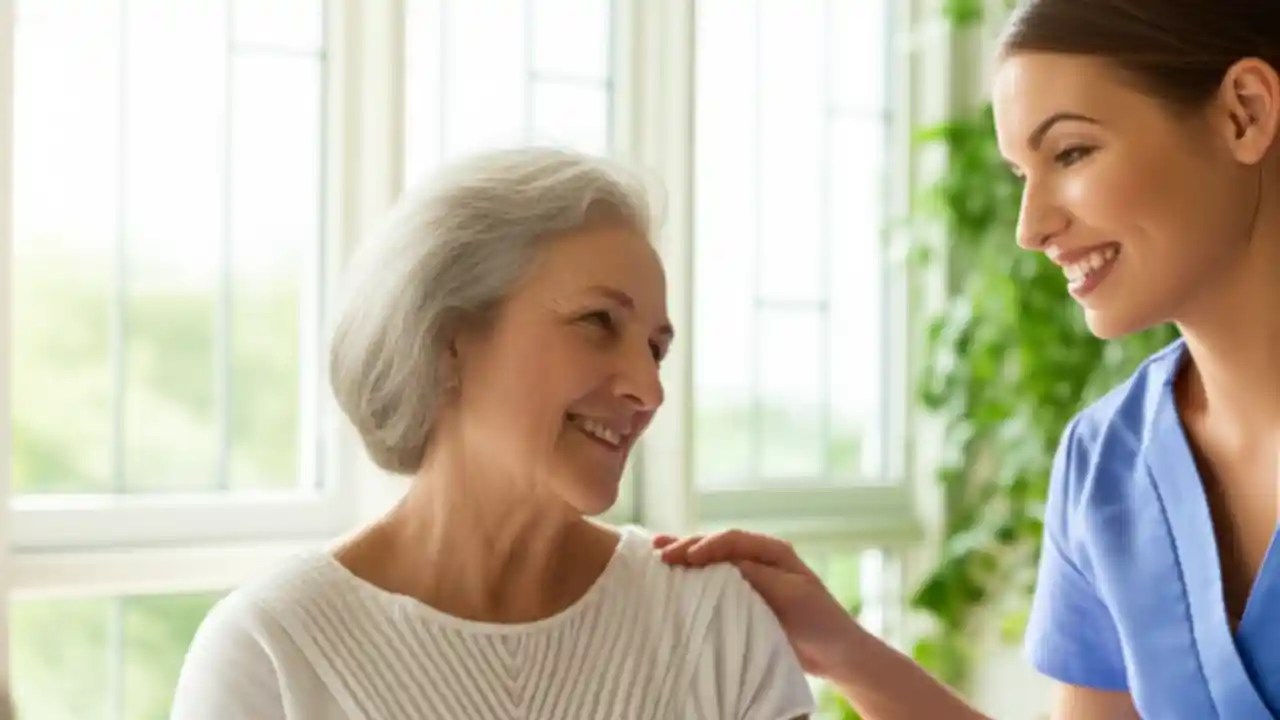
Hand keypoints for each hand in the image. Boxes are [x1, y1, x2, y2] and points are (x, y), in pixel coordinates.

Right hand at [654, 529, 864, 679]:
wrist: (833, 651)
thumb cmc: (817, 618)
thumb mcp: (789, 593)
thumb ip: (757, 575)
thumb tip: (721, 562)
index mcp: (772, 550)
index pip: (732, 540)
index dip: (708, 545)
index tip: (688, 558)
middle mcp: (757, 558)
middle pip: (716, 545)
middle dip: (687, 546)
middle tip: (660, 554)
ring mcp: (748, 576)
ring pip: (710, 560)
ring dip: (684, 555)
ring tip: (655, 550)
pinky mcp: (742, 596)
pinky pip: (713, 581)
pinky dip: (692, 575)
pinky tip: (673, 570)